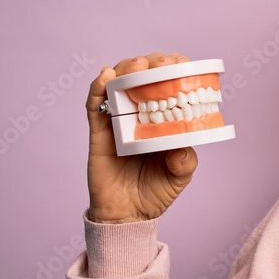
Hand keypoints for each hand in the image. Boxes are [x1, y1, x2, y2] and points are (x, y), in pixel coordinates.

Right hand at [85, 53, 198, 223]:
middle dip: (152, 63)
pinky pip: (95, 106)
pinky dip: (98, 88)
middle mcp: (140, 115)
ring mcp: (118, 121)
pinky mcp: (99, 133)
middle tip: (162, 63)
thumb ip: (184, 163)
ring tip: (138, 65)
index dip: (173, 70)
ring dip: (126, 69)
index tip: (181, 64)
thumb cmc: (155, 192)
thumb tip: (180, 147)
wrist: (128, 215)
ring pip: (118, 85)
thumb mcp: (179, 177)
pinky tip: (105, 77)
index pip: (168, 86)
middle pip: (142, 78)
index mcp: (163, 120)